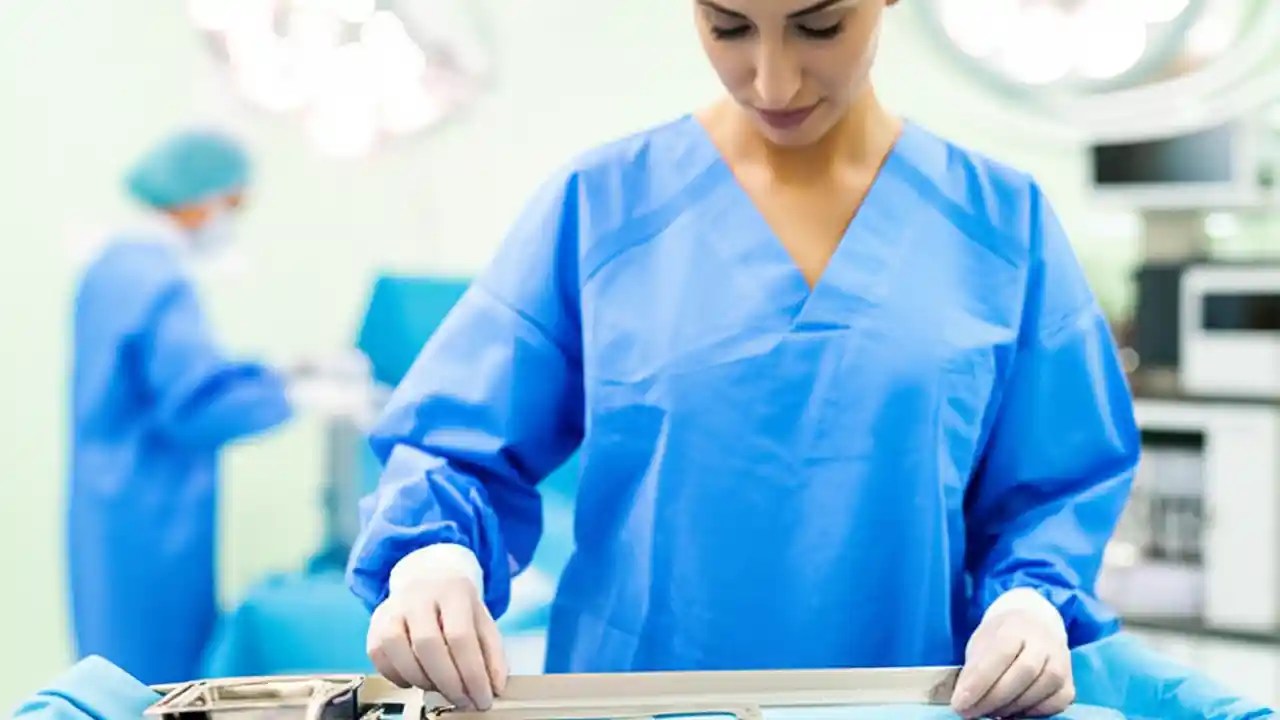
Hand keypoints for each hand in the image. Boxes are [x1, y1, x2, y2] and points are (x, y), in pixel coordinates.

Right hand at [366, 545, 507, 709]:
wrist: (428, 581)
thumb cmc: (457, 607)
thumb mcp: (482, 621)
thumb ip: (492, 653)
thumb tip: (495, 686)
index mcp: (452, 591)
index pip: (460, 636)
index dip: (472, 674)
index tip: (482, 698)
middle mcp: (418, 595)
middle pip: (427, 645)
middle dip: (448, 682)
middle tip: (463, 700)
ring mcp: (392, 608)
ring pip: (398, 651)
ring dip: (422, 680)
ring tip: (441, 688)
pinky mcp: (375, 624)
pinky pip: (379, 656)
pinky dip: (398, 676)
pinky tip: (416, 680)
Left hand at [951, 589, 1073, 718]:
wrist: (1035, 625)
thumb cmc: (1001, 638)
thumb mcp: (981, 643)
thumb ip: (973, 668)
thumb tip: (963, 700)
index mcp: (1015, 626)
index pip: (1000, 653)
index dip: (979, 681)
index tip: (960, 703)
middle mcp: (1043, 641)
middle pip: (1023, 672)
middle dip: (994, 698)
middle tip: (972, 712)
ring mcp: (1061, 660)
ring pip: (1042, 688)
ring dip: (1012, 707)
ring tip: (991, 712)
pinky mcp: (1070, 681)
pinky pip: (1057, 702)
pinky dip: (1035, 712)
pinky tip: (1016, 711)